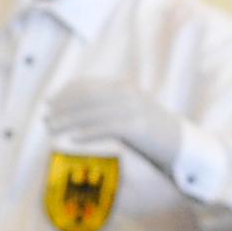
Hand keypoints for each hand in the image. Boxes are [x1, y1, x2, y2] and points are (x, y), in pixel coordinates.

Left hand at [46, 76, 186, 174]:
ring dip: (69, 120)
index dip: (66, 92)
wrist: (185, 146)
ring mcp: (134, 109)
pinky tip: (73, 140)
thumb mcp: (131, 116)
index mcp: (125, 88)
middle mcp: (128, 94)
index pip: (88, 84)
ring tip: (52, 130)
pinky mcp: (139, 126)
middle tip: (46, 118)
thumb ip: (110, 111)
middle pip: (87, 96)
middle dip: (63, 106)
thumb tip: (81, 115)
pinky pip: (107, 127)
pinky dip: (88, 132)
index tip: (50, 102)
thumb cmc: (154, 135)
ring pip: (93, 112)